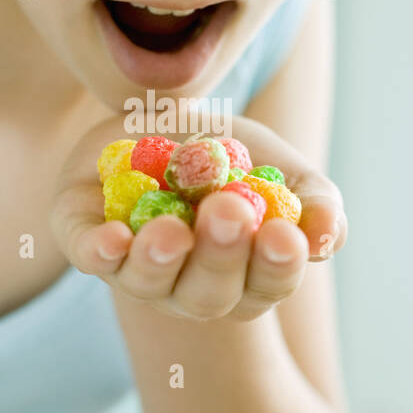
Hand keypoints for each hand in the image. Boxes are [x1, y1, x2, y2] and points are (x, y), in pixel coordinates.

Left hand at [50, 112, 346, 320]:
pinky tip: (112, 238)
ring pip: (148, 283)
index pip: (267, 286)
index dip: (277, 266)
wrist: (161, 118)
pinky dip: (99, 250)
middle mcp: (189, 287)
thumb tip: (326, 233)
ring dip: (160, 260)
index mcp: (245, 278)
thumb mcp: (285, 171)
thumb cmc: (233, 159)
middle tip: (229, 211)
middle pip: (207, 294)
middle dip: (220, 257)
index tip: (285, 235)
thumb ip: (316, 204)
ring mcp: (135, 270)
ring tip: (172, 231)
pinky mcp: (86, 239)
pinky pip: (90, 256)